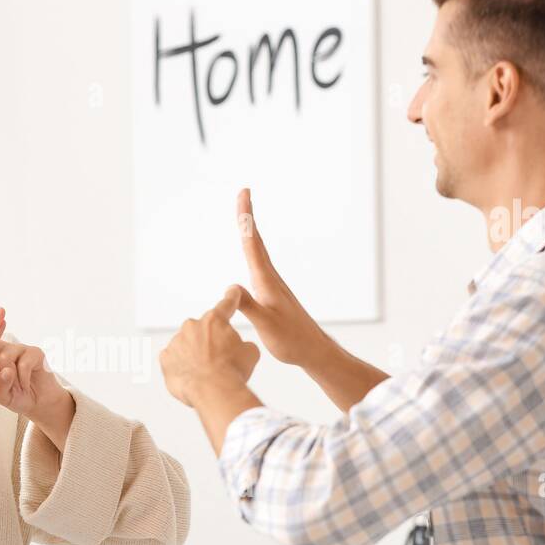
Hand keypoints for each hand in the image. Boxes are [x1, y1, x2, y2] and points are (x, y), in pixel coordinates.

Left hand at [0, 308, 72, 428]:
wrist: (41, 403)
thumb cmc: (19, 397)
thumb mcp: (4, 397)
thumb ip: (0, 386)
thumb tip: (6, 370)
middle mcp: (3, 350)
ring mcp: (19, 349)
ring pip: (4, 356)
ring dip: (9, 377)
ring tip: (17, 387)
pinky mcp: (35, 352)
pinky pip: (23, 365)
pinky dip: (23, 379)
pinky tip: (26, 385)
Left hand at [160, 289, 260, 407]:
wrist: (214, 392)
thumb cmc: (233, 372)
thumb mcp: (250, 353)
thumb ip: (243, 344)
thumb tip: (240, 347)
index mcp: (215, 321)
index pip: (226, 305)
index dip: (232, 298)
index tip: (233, 292)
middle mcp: (193, 326)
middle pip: (203, 330)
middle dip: (211, 342)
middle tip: (220, 361)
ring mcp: (177, 341)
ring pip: (187, 345)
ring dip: (195, 355)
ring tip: (207, 373)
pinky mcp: (165, 358)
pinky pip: (174, 359)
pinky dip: (181, 366)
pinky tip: (193, 376)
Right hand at [227, 187, 325, 369]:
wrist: (313, 350)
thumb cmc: (290, 340)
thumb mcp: (266, 325)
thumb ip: (249, 305)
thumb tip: (231, 286)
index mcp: (266, 282)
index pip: (253, 244)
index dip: (246, 219)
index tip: (244, 195)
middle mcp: (270, 278)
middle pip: (256, 241)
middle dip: (247, 217)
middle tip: (243, 194)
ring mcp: (272, 285)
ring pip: (258, 251)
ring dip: (250, 232)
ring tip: (243, 217)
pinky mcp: (273, 293)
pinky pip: (259, 264)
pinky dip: (253, 250)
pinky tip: (252, 253)